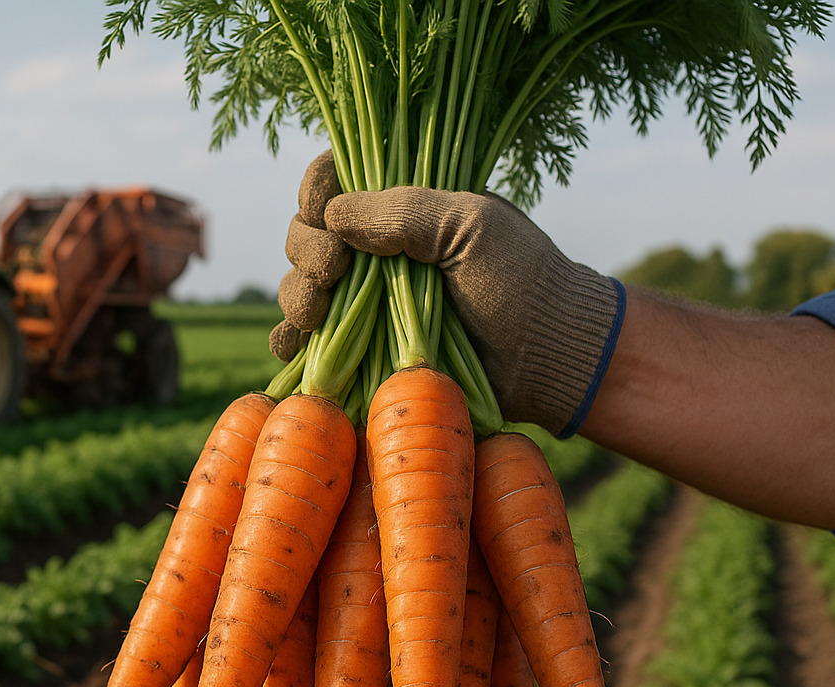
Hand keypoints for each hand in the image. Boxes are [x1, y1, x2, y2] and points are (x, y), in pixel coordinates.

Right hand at [274, 155, 622, 433]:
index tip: (327, 213)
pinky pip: (304, 343)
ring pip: (297, 286)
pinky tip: (297, 343)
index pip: (333, 180)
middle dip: (306, 250)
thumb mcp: (472, 226)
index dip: (316, 192)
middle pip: (304, 235)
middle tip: (334, 271)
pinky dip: (289, 340)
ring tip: (320, 311)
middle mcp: (375, 250)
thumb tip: (333, 216)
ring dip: (297, 295)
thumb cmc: (521, 281)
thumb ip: (405, 212)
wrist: (546, 358)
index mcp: (400, 207)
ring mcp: (364, 301)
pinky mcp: (360, 350)